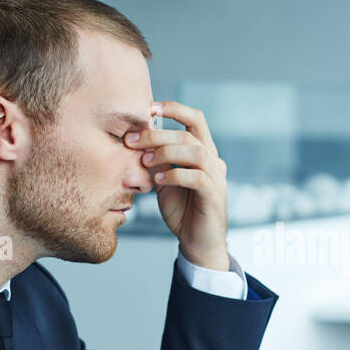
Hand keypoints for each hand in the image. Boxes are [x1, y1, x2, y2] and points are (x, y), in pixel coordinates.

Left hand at [132, 100, 229, 270]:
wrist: (197, 242)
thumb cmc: (182, 210)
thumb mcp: (164, 180)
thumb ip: (156, 161)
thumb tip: (136, 140)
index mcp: (203, 151)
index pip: (195, 119)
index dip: (174, 109)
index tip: (149, 108)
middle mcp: (213, 160)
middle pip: (188, 134)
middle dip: (157, 134)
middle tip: (132, 140)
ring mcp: (217, 177)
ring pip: (194, 151)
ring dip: (165, 152)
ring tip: (145, 161)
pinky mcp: (214, 194)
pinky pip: (196, 176)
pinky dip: (174, 174)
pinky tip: (158, 180)